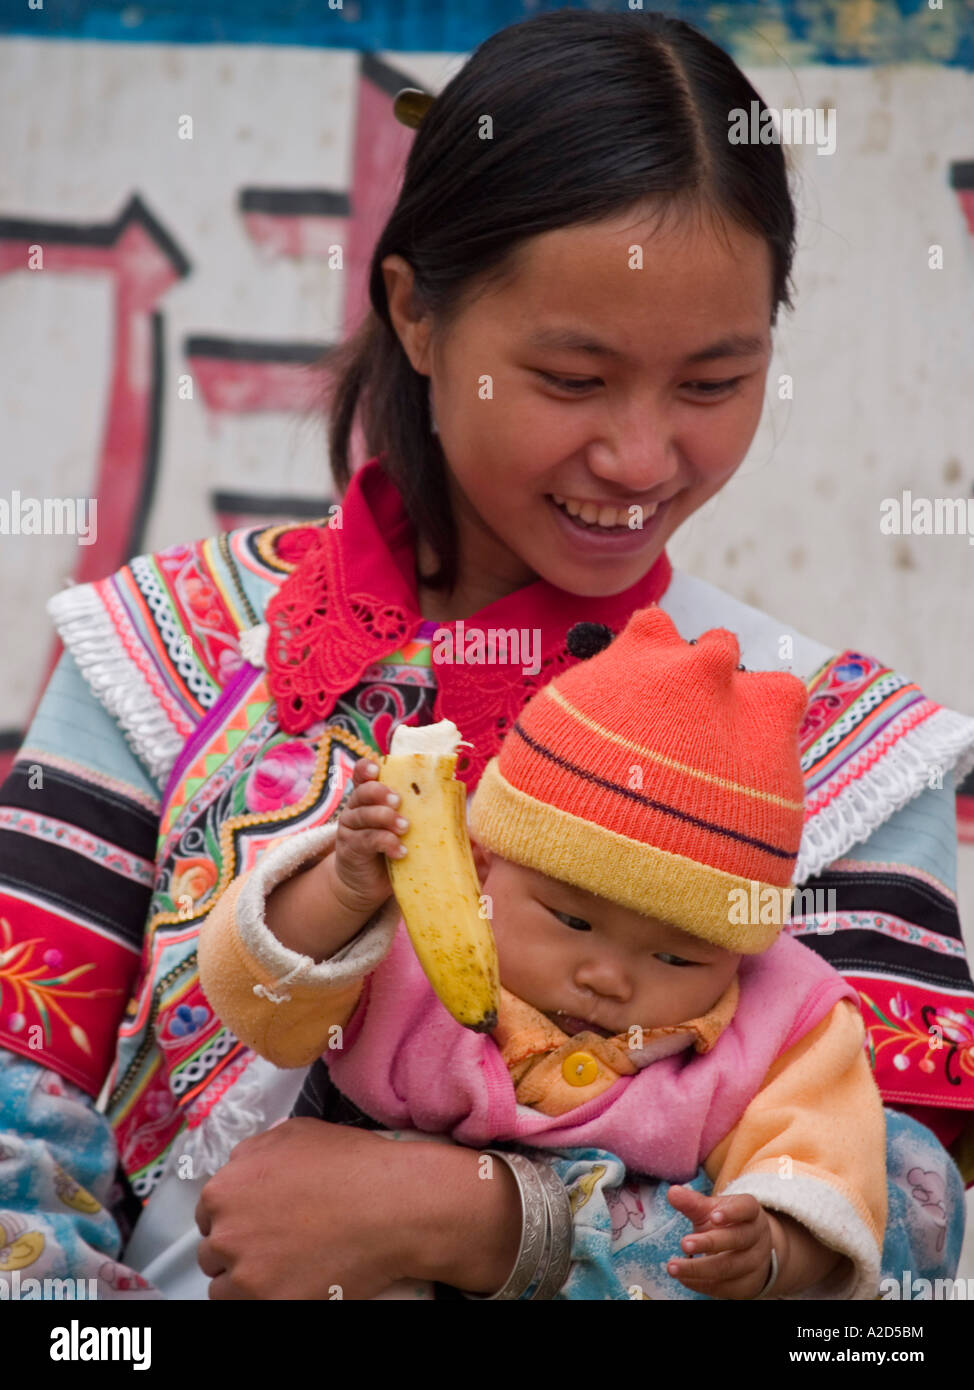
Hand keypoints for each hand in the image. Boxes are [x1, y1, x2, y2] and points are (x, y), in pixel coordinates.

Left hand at [195, 1118, 522, 1299]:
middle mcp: (226, 1233)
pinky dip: (266, 1298)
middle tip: (274, 1245)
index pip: (209, 1215)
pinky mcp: (270, 1303)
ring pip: (225, 1288)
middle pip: (214, 1253)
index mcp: (225, 1188)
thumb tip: (243, 1165)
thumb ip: (255, 1150)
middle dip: (239, 1249)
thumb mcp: (296, 1133)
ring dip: (247, 1280)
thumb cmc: (351, 1165)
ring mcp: (246, 1274)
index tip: (257, 1223)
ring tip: (282, 1270)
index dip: (235, 1217)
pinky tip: (292, 1284)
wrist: (392, 1205)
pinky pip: (249, 1308)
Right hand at [331, 756, 408, 916]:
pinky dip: (386, 843)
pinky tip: (400, 851)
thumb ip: (419, 812)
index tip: (377, 768)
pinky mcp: (351, 848)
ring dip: (386, 818)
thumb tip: (457, 801)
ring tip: (405, 828)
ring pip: (364, 815)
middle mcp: (355, 808)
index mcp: (368, 797)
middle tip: (398, 801)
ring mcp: (350, 828)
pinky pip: (366, 840)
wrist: (369, 884)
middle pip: (363, 792)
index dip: (367, 768)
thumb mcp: (405, 828)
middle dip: (381, 793)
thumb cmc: (393, 848)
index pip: (362, 774)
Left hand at [664, 1185, 775, 1299]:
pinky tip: (684, 1278)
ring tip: (673, 1266)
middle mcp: (757, 1237)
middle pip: (737, 1239)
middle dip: (709, 1242)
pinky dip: (702, 1284)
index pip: (746, 1208)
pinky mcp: (748, 1285)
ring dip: (699, 1268)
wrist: (748, 1251)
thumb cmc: (725, 1225)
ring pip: (730, 1267)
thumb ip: (692, 1202)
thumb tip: (672, 1192)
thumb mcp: (711, 1210)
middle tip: (684, 1243)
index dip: (732, 1212)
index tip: (713, 1216)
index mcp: (750, 1212)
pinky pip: (726, 1288)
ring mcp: (756, 1263)